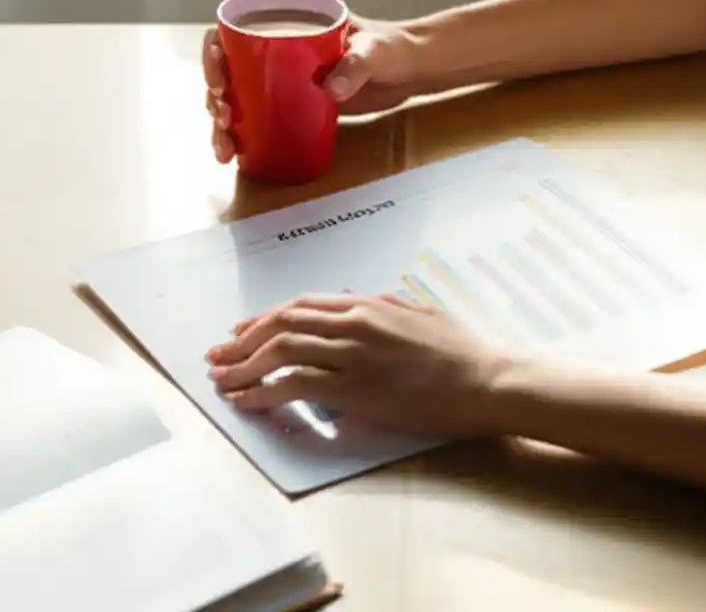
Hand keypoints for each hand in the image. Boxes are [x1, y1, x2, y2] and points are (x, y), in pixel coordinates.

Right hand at [202, 19, 421, 163]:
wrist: (412, 70)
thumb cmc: (392, 48)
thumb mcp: (373, 50)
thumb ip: (354, 65)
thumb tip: (330, 91)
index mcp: (287, 24)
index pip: (232, 32)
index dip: (214, 54)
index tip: (218, 79)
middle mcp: (275, 50)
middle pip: (228, 70)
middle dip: (215, 96)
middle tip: (224, 117)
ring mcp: (283, 80)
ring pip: (238, 98)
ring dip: (223, 123)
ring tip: (225, 148)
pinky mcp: (295, 105)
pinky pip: (261, 118)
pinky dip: (244, 136)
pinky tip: (234, 155)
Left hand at [205, 294, 508, 436]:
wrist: (487, 381)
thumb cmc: (463, 352)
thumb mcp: (420, 313)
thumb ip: (384, 306)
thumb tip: (354, 303)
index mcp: (368, 305)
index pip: (301, 305)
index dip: (264, 318)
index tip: (241, 332)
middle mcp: (355, 322)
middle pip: (282, 323)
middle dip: (243, 341)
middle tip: (218, 357)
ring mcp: (354, 354)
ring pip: (281, 350)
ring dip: (244, 366)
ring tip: (222, 381)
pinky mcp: (356, 388)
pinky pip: (295, 385)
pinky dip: (263, 392)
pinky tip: (247, 401)